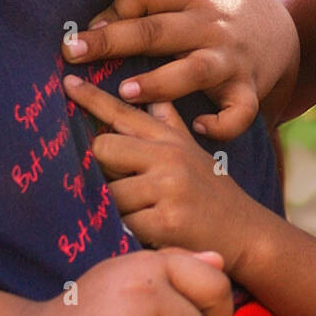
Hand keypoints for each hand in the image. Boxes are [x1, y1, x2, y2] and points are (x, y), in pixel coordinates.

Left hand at [60, 0, 298, 139]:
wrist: (288, 32)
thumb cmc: (228, 1)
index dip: (117, 4)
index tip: (86, 24)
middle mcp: (209, 26)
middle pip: (158, 30)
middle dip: (114, 40)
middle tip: (73, 52)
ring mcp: (229, 60)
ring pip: (193, 72)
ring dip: (159, 83)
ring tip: (126, 93)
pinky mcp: (247, 90)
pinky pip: (237, 112)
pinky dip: (221, 123)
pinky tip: (198, 128)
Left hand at [63, 74, 261, 266]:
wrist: (248, 233)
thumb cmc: (214, 193)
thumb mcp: (194, 152)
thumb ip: (170, 126)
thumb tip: (154, 100)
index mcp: (169, 138)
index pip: (123, 112)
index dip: (91, 97)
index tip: (67, 82)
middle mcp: (168, 156)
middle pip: (102, 148)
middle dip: (104, 170)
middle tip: (127, 186)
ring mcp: (167, 186)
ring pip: (109, 191)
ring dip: (118, 208)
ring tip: (144, 213)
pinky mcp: (165, 220)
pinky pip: (122, 223)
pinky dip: (129, 231)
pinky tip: (149, 232)